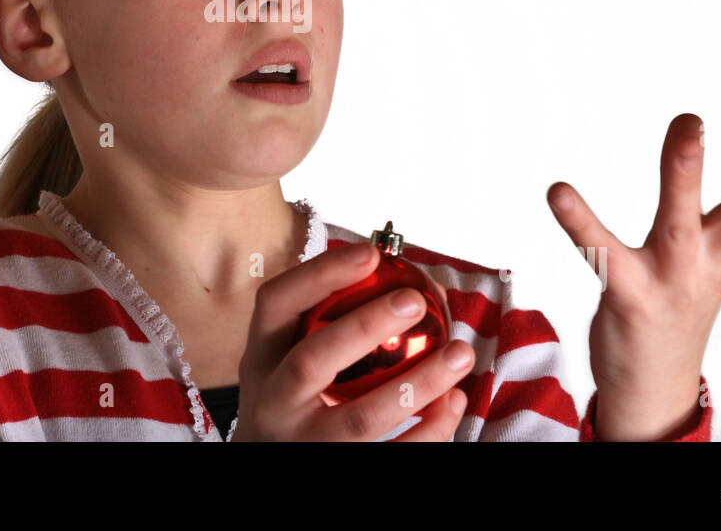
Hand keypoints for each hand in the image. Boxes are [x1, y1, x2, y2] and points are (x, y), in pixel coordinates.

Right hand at [231, 241, 476, 440]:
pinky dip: (430, 431)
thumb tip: (422, 289)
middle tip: (414, 300)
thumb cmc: (296, 398)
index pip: (277, 302)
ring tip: (459, 353)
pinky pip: (390, 455)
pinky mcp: (332, 468)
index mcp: (261, 357)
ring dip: (417, 384)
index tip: (370, 253)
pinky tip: (454, 402)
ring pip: (359, 419)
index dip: (321, 273)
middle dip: (364, 326)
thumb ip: (335, 321)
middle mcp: (273, 401)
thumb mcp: (289, 358)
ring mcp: (302, 443)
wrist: (268, 462)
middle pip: (311, 362)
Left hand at [546, 100, 720, 440]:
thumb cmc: (682, 300)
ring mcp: (671, 279)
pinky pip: (602, 254)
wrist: (652, 387)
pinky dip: (580, 223)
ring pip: (678, 222)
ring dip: (684, 175)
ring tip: (689, 124)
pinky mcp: (628, 297)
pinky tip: (558, 191)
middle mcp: (710, 258)